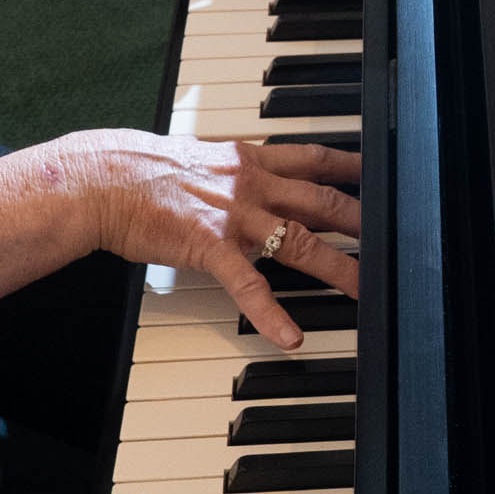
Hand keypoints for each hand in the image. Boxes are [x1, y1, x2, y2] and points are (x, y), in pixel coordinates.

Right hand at [57, 129, 364, 344]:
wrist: (101, 179)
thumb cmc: (138, 169)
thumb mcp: (196, 156)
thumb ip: (228, 168)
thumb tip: (245, 172)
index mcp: (247, 157)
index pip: (312, 157)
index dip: (349, 166)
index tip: (377, 174)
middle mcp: (250, 182)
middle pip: (321, 200)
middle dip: (361, 219)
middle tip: (392, 236)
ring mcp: (234, 215)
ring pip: (301, 242)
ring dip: (338, 267)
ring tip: (365, 289)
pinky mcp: (211, 246)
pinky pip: (250, 285)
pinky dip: (273, 314)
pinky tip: (292, 336)